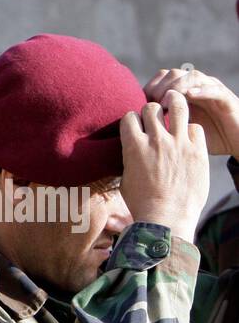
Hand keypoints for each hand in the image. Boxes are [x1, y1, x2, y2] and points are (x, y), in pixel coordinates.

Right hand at [119, 90, 209, 238]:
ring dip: (174, 103)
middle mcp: (156, 141)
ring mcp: (178, 144)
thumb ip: (128, 160)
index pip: (129, 117)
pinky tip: (188, 136)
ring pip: (177, 106)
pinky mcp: (197, 150)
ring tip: (174, 103)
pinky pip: (196, 127)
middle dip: (151, 111)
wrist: (166, 219)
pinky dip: (190, 129)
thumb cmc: (142, 204)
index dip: (132, 119)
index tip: (136, 125)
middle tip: (155, 117)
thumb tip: (128, 151)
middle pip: (151, 108)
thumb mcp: (126, 180)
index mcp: (133, 148)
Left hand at [144, 67, 238, 157]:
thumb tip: (133, 131)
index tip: (140, 106)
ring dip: (176, 87)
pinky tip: (190, 95)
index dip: (149, 88)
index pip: (161, 79)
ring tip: (167, 102)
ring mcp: (211, 91)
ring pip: (192, 76)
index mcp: (181, 93)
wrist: (234, 142)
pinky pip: (215, 89)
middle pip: (173, 74)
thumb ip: (159, 125)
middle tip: (152, 104)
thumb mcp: (176, 132)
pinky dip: (202, 90)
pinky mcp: (226, 99)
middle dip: (159, 87)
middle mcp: (196, 88)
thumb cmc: (202, 138)